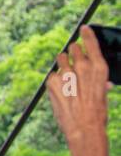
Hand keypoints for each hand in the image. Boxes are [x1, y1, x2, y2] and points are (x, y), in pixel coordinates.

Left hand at [47, 25, 111, 143]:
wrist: (84, 127)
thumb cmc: (97, 112)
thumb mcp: (103, 93)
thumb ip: (99, 82)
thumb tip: (104, 82)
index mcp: (99, 67)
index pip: (90, 42)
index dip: (86, 33)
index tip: (83, 28)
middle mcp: (82, 67)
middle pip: (73, 48)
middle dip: (73, 53)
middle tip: (74, 61)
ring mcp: (66, 73)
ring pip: (61, 58)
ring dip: (63, 64)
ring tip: (68, 78)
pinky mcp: (52, 81)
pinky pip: (52, 75)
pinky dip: (55, 80)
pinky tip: (61, 91)